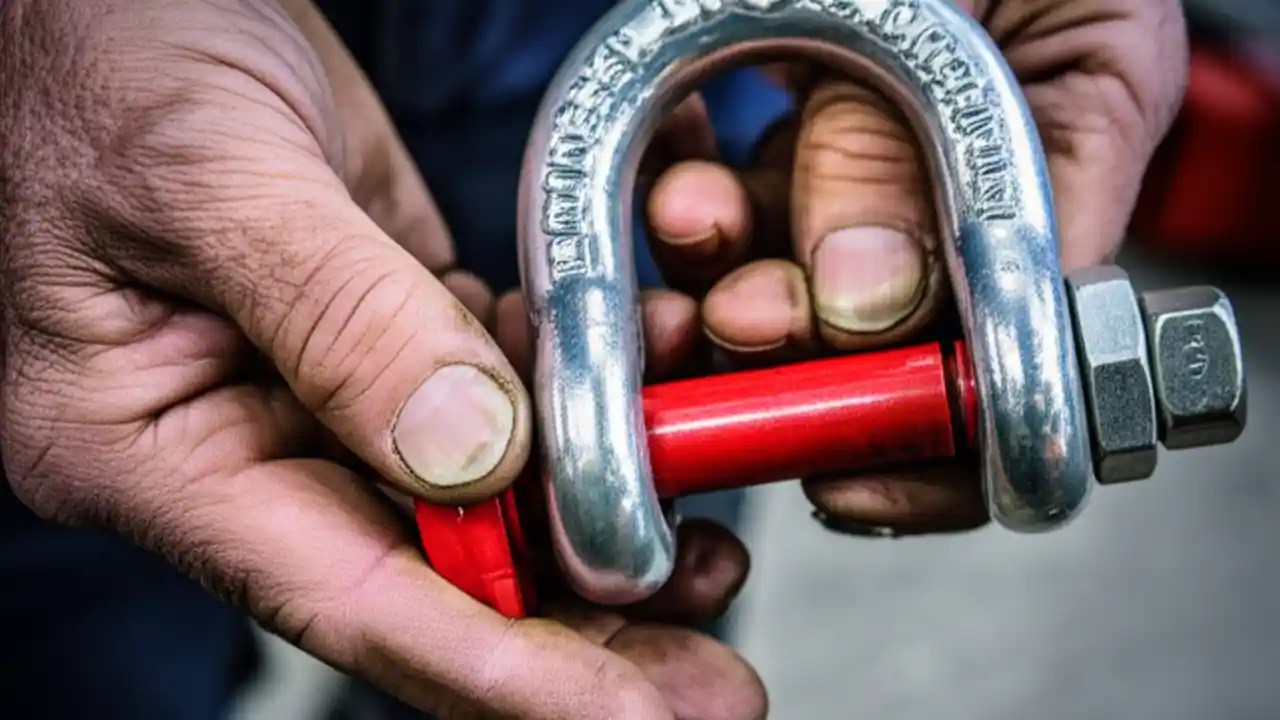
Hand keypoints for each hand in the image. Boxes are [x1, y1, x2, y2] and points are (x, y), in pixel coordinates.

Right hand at [0, 2, 763, 716]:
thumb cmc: (95, 53)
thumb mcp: (206, 173)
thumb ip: (335, 314)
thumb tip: (474, 457)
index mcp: (154, 445)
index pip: (349, 598)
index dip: (502, 671)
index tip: (631, 717)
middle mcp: (245, 438)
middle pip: (430, 576)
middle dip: (578, 636)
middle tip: (711, 688)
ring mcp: (322, 384)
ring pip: (477, 494)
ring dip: (593, 520)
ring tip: (708, 562)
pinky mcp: (383, 322)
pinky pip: (496, 390)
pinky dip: (574, 405)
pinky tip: (648, 406)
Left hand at [639, 0, 1188, 533]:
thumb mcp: (988, 3)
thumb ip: (939, 148)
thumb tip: (867, 305)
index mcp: (1079, 145)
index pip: (1027, 363)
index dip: (940, 438)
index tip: (847, 454)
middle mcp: (982, 175)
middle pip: (897, 346)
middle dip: (804, 355)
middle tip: (739, 324)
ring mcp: (884, 166)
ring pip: (802, 296)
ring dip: (730, 293)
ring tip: (694, 233)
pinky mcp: (798, 147)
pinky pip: (740, 224)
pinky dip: (696, 225)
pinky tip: (679, 190)